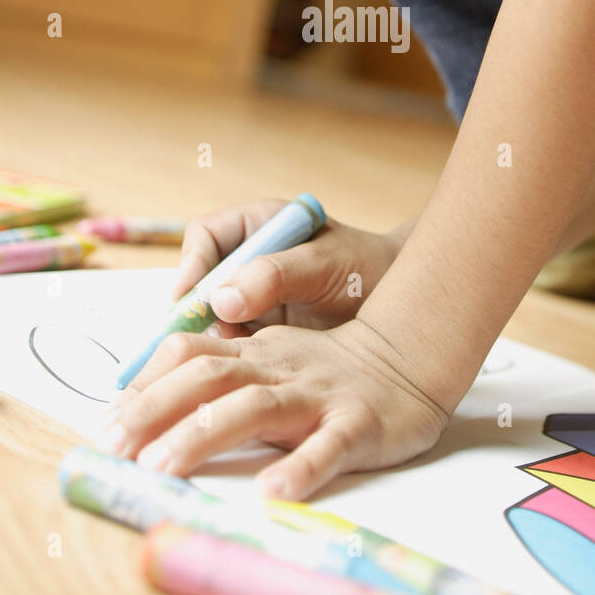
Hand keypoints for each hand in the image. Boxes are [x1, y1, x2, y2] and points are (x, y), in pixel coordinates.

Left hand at [102, 318, 448, 499]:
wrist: (408, 358)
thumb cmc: (326, 370)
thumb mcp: (268, 360)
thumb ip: (216, 373)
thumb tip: (143, 402)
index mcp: (253, 356)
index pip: (189, 357)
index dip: (144, 386)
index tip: (106, 425)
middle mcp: (278, 371)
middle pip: (209, 379)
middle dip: (154, 412)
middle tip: (113, 450)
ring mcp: (317, 397)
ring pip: (255, 409)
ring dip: (202, 435)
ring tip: (162, 469)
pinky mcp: (357, 426)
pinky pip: (327, 447)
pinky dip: (299, 468)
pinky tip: (272, 493)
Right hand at [171, 199, 403, 338]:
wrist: (402, 311)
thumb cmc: (368, 271)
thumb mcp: (324, 266)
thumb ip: (275, 276)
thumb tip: (220, 299)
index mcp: (260, 225)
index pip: (206, 236)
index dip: (192, 264)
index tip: (192, 298)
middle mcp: (248, 259)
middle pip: (199, 280)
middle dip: (195, 310)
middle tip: (203, 339)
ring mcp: (251, 296)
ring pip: (209, 315)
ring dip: (212, 336)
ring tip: (235, 354)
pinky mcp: (260, 329)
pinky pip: (229, 341)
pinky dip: (230, 355)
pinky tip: (246, 369)